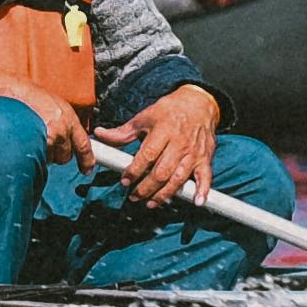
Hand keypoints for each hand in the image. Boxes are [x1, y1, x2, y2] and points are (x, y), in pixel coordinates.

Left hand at [114, 83, 223, 208]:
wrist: (200, 103)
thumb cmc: (170, 110)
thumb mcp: (145, 117)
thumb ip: (123, 132)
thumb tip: (100, 134)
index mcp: (163, 131)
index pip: (147, 155)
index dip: (134, 170)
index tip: (124, 180)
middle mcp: (179, 144)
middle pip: (161, 172)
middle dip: (146, 188)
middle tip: (134, 196)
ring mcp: (193, 153)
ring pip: (178, 178)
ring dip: (164, 194)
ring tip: (150, 203)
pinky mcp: (205, 158)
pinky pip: (205, 177)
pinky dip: (203, 190)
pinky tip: (197, 202)